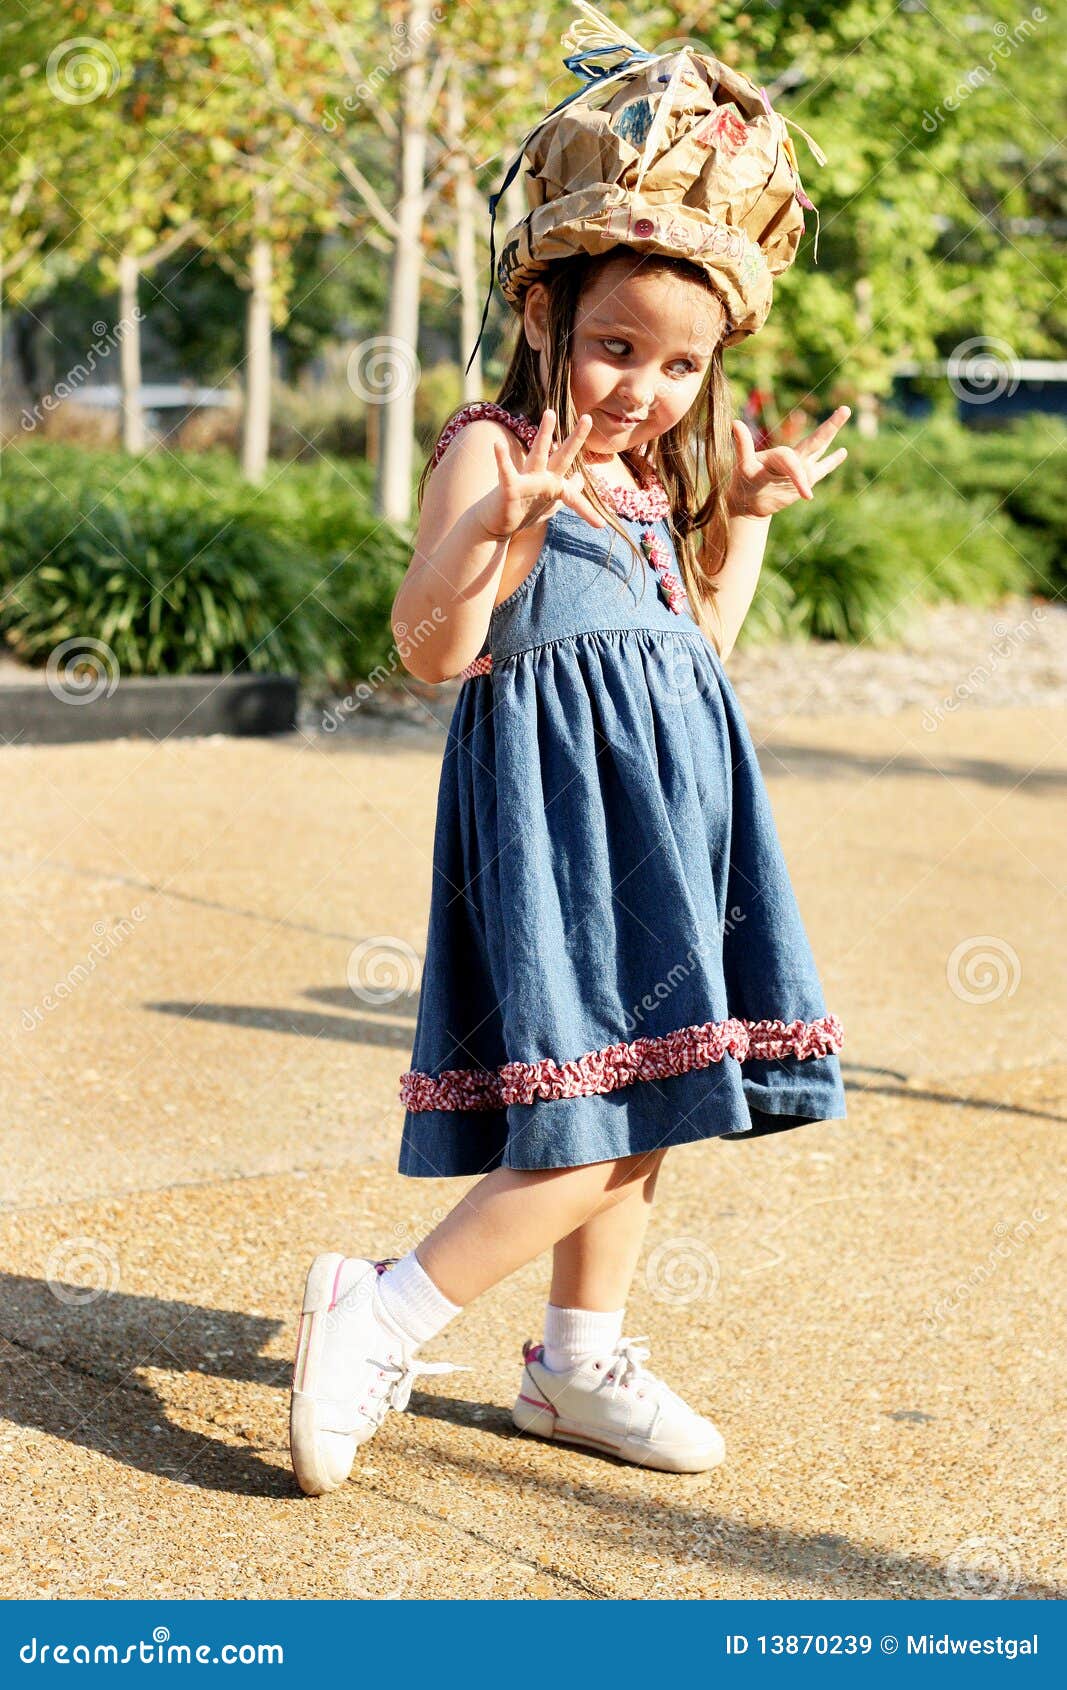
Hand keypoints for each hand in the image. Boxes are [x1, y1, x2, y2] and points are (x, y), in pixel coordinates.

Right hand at [473, 408, 606, 540]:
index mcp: (553, 484)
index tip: (602, 523)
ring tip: (549, 413)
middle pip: (562, 457)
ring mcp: (526, 481)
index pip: (575, 485)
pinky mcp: (510, 488)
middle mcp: (542, 478)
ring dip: (544, 436)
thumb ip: (567, 490)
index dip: (588, 509)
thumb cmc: (523, 511)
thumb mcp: (549, 502)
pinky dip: (502, 458)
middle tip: (588, 418)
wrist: (497, 523)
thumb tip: (580, 477)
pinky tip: (498, 444)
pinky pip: (507, 472)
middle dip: (576, 439)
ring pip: (537, 456)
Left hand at [727, 406, 850, 517]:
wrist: (748, 501)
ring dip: (832, 433)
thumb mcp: (743, 466)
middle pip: (815, 441)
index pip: (794, 462)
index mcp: (779, 455)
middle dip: (830, 427)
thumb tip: (735, 422)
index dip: (800, 477)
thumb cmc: (744, 483)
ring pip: (820, 448)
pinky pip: (822, 468)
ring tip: (845, 412)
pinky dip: (832, 461)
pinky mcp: (806, 479)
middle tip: (845, 409)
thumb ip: (743, 446)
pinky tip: (843, 452)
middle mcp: (793, 457)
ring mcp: (801, 467)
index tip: (807, 495)